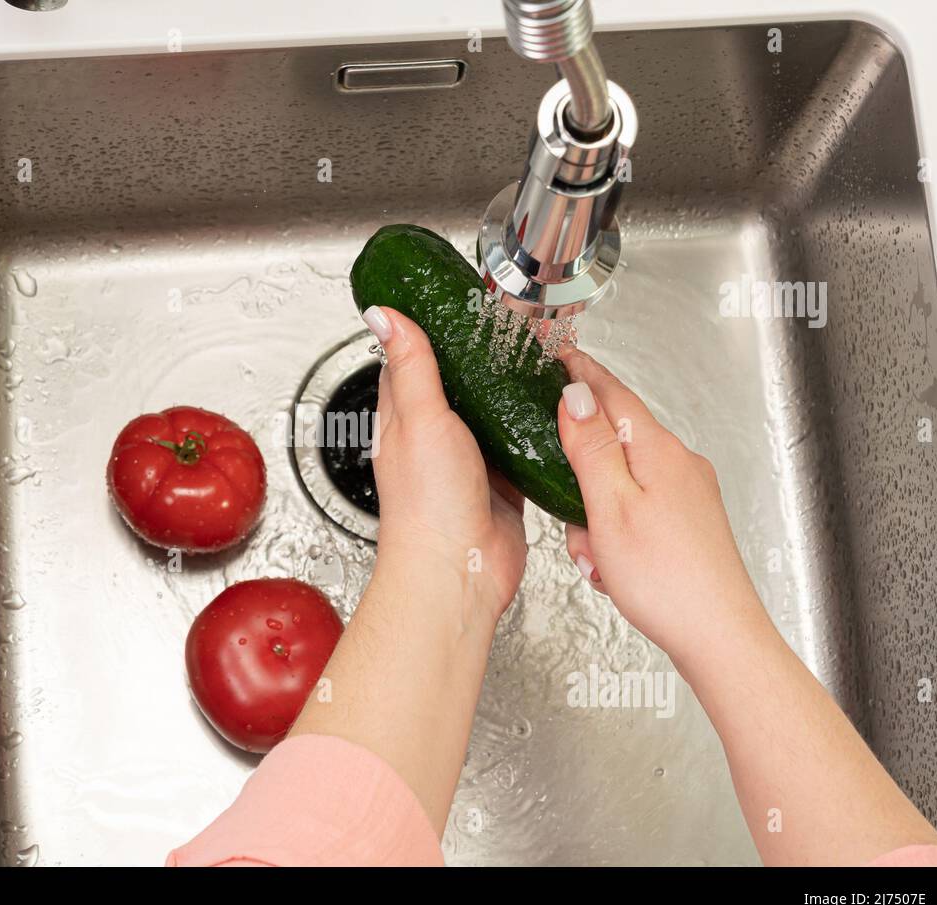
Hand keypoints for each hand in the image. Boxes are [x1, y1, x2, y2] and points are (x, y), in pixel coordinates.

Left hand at [363, 306, 526, 623]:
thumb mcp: (420, 419)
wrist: (459, 570)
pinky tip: (552, 412)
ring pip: (492, 413)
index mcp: (403, 419)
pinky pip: (521, 448)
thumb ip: (411, 366)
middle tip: (507, 326)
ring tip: (536, 358)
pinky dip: (535, 429)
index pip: (410, 362)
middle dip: (480, 358)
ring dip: (510, 391)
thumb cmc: (428, 506)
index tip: (450, 303)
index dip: (429, 331)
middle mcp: (434, 439)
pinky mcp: (503, 483)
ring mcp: (469, 462)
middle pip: (458, 385)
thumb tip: (383, 315)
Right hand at [555, 347, 771, 670]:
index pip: (612, 393)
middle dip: (579, 474)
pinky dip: (614, 535)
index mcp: (658, 452)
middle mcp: (679, 465)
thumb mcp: (611, 507)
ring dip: (595, 516)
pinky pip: (635, 511)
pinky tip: (612, 569)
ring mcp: (687, 494)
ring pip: (620, 484)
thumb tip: (574, 395)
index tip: (558, 352)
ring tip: (596, 558)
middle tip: (569, 513)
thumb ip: (590, 447)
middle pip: (612, 442)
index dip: (580, 372)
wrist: (719, 638)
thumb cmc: (668, 582)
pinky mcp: (687, 523)